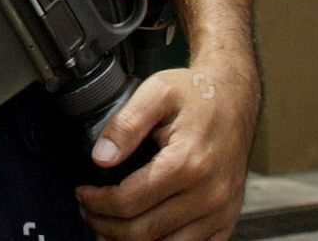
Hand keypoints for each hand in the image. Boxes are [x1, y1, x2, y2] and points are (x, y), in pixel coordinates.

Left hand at [75, 55, 259, 240]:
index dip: (98, 202)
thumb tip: (101, 158)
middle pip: (145, 231)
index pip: (130, 200)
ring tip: (107, 224)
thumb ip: (126, 124)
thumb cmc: (195, 93)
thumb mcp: (157, 91)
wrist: (235, 98)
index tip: (82, 194)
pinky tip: (142, 234)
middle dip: (107, 225)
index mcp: (187, 163)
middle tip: (88, 211)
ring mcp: (221, 211)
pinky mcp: (228, 219)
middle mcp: (209, 194)